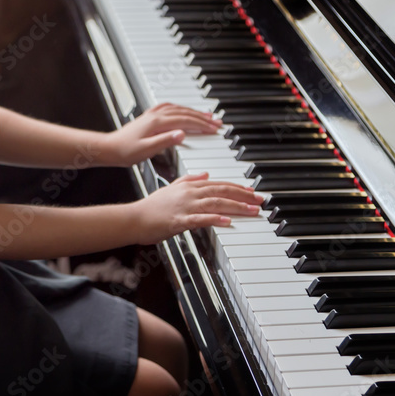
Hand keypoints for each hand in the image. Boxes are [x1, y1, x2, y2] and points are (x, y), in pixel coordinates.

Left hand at [99, 102, 222, 166]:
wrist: (109, 148)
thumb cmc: (126, 152)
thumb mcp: (147, 150)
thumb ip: (165, 141)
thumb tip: (182, 134)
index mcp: (157, 123)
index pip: (186, 121)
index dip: (202, 125)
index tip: (214, 128)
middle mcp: (155, 116)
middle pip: (185, 113)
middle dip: (203, 117)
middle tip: (217, 122)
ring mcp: (152, 115)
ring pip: (178, 109)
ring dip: (194, 111)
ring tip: (207, 115)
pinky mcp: (148, 117)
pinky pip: (169, 107)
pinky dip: (180, 108)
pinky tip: (183, 110)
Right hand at [133, 172, 262, 243]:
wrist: (134, 218)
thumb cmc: (151, 206)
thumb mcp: (171, 188)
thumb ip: (189, 180)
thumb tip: (205, 174)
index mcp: (189, 186)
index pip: (219, 184)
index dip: (237, 187)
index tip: (252, 192)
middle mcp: (189, 194)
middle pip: (221, 192)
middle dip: (243, 196)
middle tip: (260, 201)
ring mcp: (185, 206)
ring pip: (216, 204)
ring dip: (236, 207)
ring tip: (252, 211)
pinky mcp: (179, 220)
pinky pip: (200, 219)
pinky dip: (215, 218)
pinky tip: (227, 221)